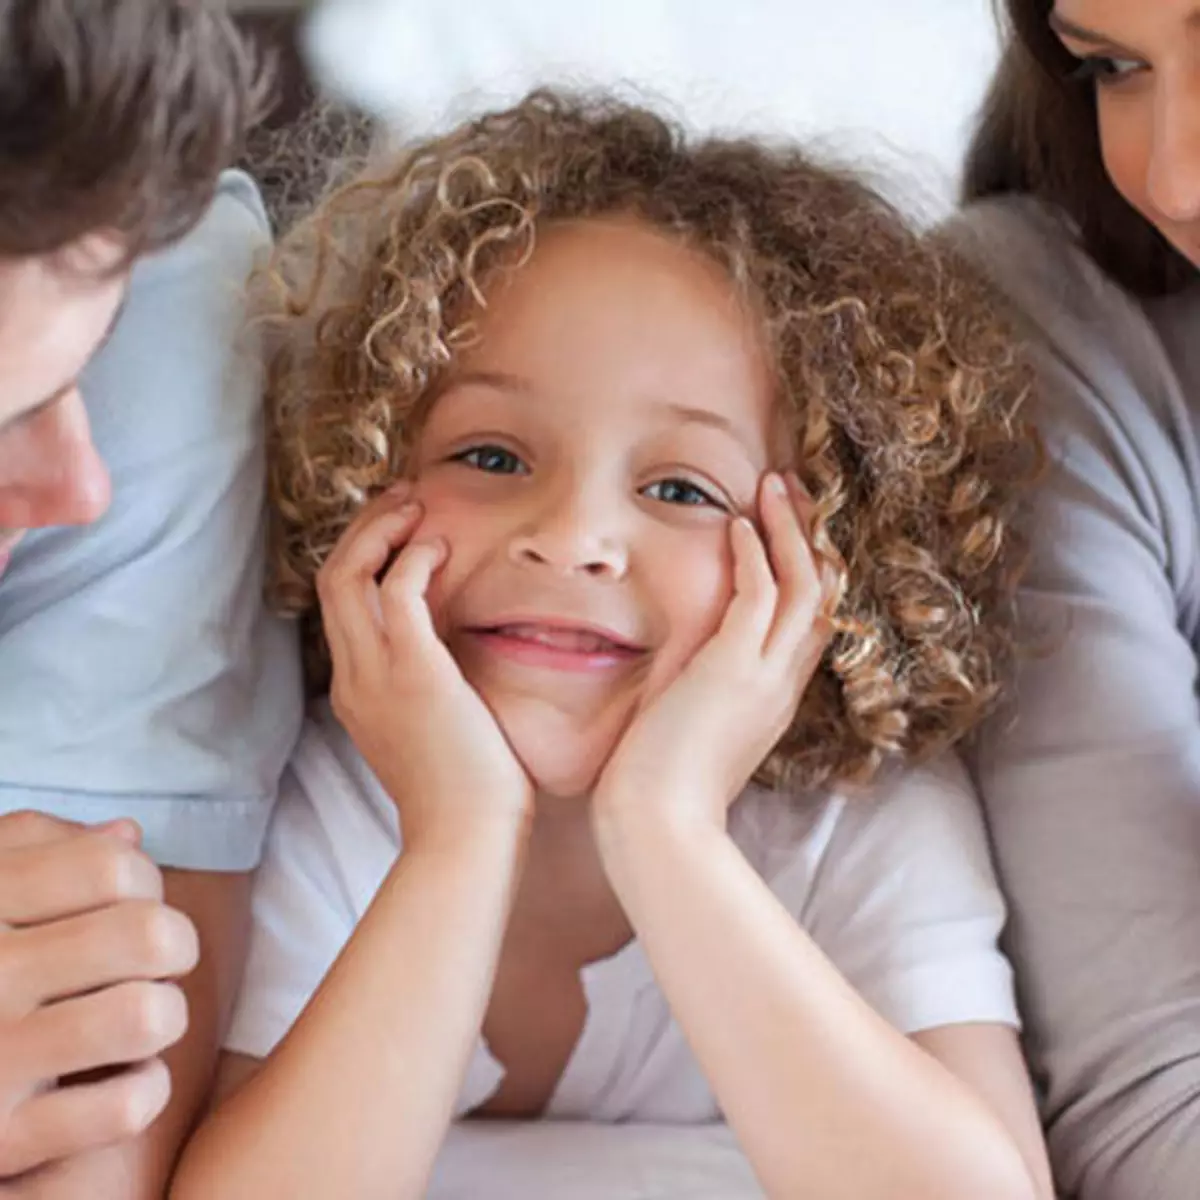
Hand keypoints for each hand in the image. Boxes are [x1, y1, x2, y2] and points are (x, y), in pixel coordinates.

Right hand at [0, 812, 197, 1179]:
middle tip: (148, 966)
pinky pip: (127, 1105)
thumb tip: (127, 835)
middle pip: (149, 935)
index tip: (131, 906)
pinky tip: (112, 1082)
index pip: (115, 866)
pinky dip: (142, 1091)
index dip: (146, 884)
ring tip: (134, 1020)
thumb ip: (35, 848)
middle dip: (172, 948)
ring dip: (162, 1016)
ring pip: (147, 1016)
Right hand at [317, 487, 533, 848]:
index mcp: (356, 691)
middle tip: (404, 501)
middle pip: (331, 580)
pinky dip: (413, 559)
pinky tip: (440, 548)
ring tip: (416, 506)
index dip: (362, 558)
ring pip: (347, 576)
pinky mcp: (413, 672)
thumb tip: (456, 660)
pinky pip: (396, 592)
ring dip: (379, 531)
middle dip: (364, 530)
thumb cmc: (467, 794)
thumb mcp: (432, 733)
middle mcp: (353, 678)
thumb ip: (429, 691)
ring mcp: (375, 675)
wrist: (466, 840)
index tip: (399, 532)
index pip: (339, 607)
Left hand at [594, 472, 835, 831]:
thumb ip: (702, 691)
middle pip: (822, 594)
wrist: (658, 827)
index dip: (807, 571)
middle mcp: (783, 683)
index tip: (791, 531)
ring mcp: (765, 676)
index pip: (810, 621)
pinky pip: (760, 597)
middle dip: (812, 537)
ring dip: (791, 531)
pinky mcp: (734, 670)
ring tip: (777, 485)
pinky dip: (756, 555)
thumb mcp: (697, 730)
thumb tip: (682, 664)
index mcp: (775, 697)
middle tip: (796, 492)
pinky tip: (739, 523)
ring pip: (803, 586)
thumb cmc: (663, 787)